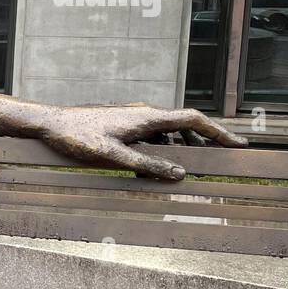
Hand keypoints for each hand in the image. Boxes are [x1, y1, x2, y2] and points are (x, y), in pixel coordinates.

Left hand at [38, 105, 246, 179]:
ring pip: (166, 133)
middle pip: (184, 125)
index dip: (218, 132)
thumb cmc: (78, 137)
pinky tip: (149, 172)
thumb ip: (147, 165)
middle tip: (219, 159)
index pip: (194, 119)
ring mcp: (133, 119)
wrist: (49, 123)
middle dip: (204, 142)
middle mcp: (144, 114)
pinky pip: (149, 137)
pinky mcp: (122, 126)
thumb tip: (180, 174)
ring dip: (179, 149)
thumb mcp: (113, 156)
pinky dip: (157, 152)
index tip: (238, 144)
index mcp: (147, 118)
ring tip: (186, 170)